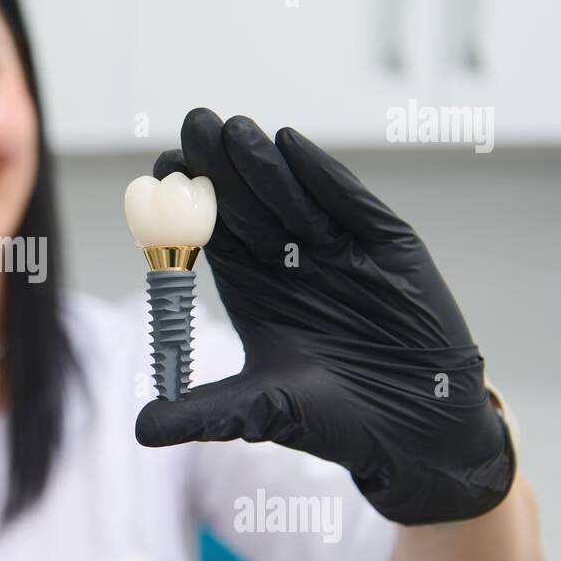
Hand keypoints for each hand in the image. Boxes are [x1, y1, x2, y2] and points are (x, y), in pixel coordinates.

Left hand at [136, 109, 515, 524]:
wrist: (420, 434)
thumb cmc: (335, 422)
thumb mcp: (264, 414)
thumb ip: (206, 413)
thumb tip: (141, 431)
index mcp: (253, 287)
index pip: (211, 233)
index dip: (187, 203)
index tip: (161, 174)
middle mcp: (290, 260)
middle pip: (246, 203)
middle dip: (219, 166)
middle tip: (192, 125)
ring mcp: (339, 249)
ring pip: (293, 195)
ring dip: (263, 163)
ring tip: (233, 131)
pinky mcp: (388, 247)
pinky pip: (352, 204)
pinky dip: (324, 177)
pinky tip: (293, 146)